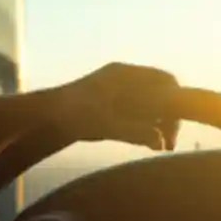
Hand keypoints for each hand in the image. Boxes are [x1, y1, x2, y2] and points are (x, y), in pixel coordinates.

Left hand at [48, 63, 180, 150]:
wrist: (45, 117)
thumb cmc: (72, 117)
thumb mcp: (104, 126)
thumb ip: (132, 132)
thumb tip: (159, 141)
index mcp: (123, 74)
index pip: (165, 81)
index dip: (176, 102)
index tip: (173, 128)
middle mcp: (124, 78)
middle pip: (161, 93)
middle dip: (168, 117)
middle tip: (168, 143)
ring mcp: (119, 89)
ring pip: (151, 104)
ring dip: (158, 123)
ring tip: (160, 145)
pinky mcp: (113, 103)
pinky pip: (140, 110)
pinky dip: (147, 124)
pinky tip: (148, 142)